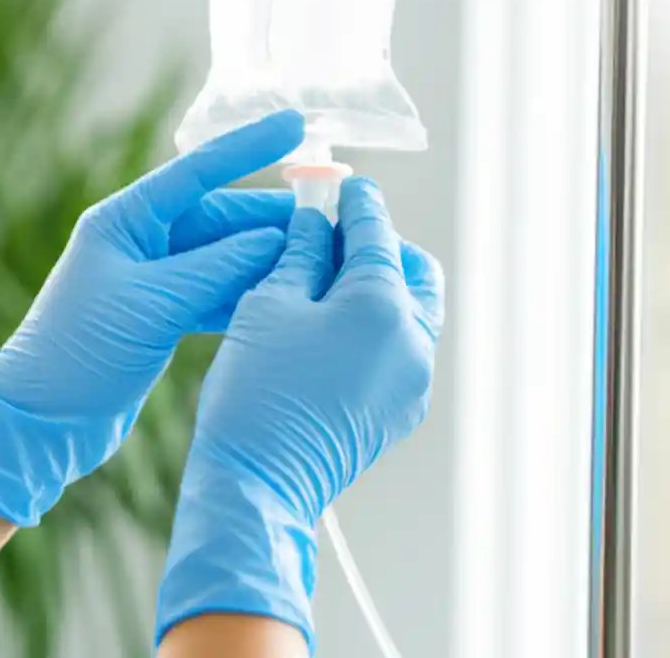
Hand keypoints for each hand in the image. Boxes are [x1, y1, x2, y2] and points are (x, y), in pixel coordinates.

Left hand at [0, 110, 304, 525]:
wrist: (40, 421)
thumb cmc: (80, 354)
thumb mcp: (152, 305)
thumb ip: (217, 268)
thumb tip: (277, 240)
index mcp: (126, 220)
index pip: (199, 171)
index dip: (250, 147)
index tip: (296, 124)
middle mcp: (141, 240)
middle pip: (224, 218)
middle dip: (277, 220)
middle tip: (336, 220)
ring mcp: (154, 279)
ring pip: (227, 258)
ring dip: (271, 260)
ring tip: (326, 259)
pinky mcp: (162, 316)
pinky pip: (219, 293)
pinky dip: (251, 294)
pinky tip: (290, 297)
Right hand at [155, 177, 445, 649]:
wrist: (259, 483)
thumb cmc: (256, 392)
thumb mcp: (268, 304)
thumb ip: (300, 252)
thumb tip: (315, 220)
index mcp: (384, 305)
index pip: (376, 231)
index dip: (355, 202)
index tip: (341, 186)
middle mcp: (414, 341)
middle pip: (414, 270)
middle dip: (380, 246)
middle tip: (334, 237)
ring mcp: (414, 380)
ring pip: (412, 310)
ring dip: (380, 286)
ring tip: (327, 281)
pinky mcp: (402, 409)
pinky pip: (401, 348)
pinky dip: (377, 325)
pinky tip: (332, 325)